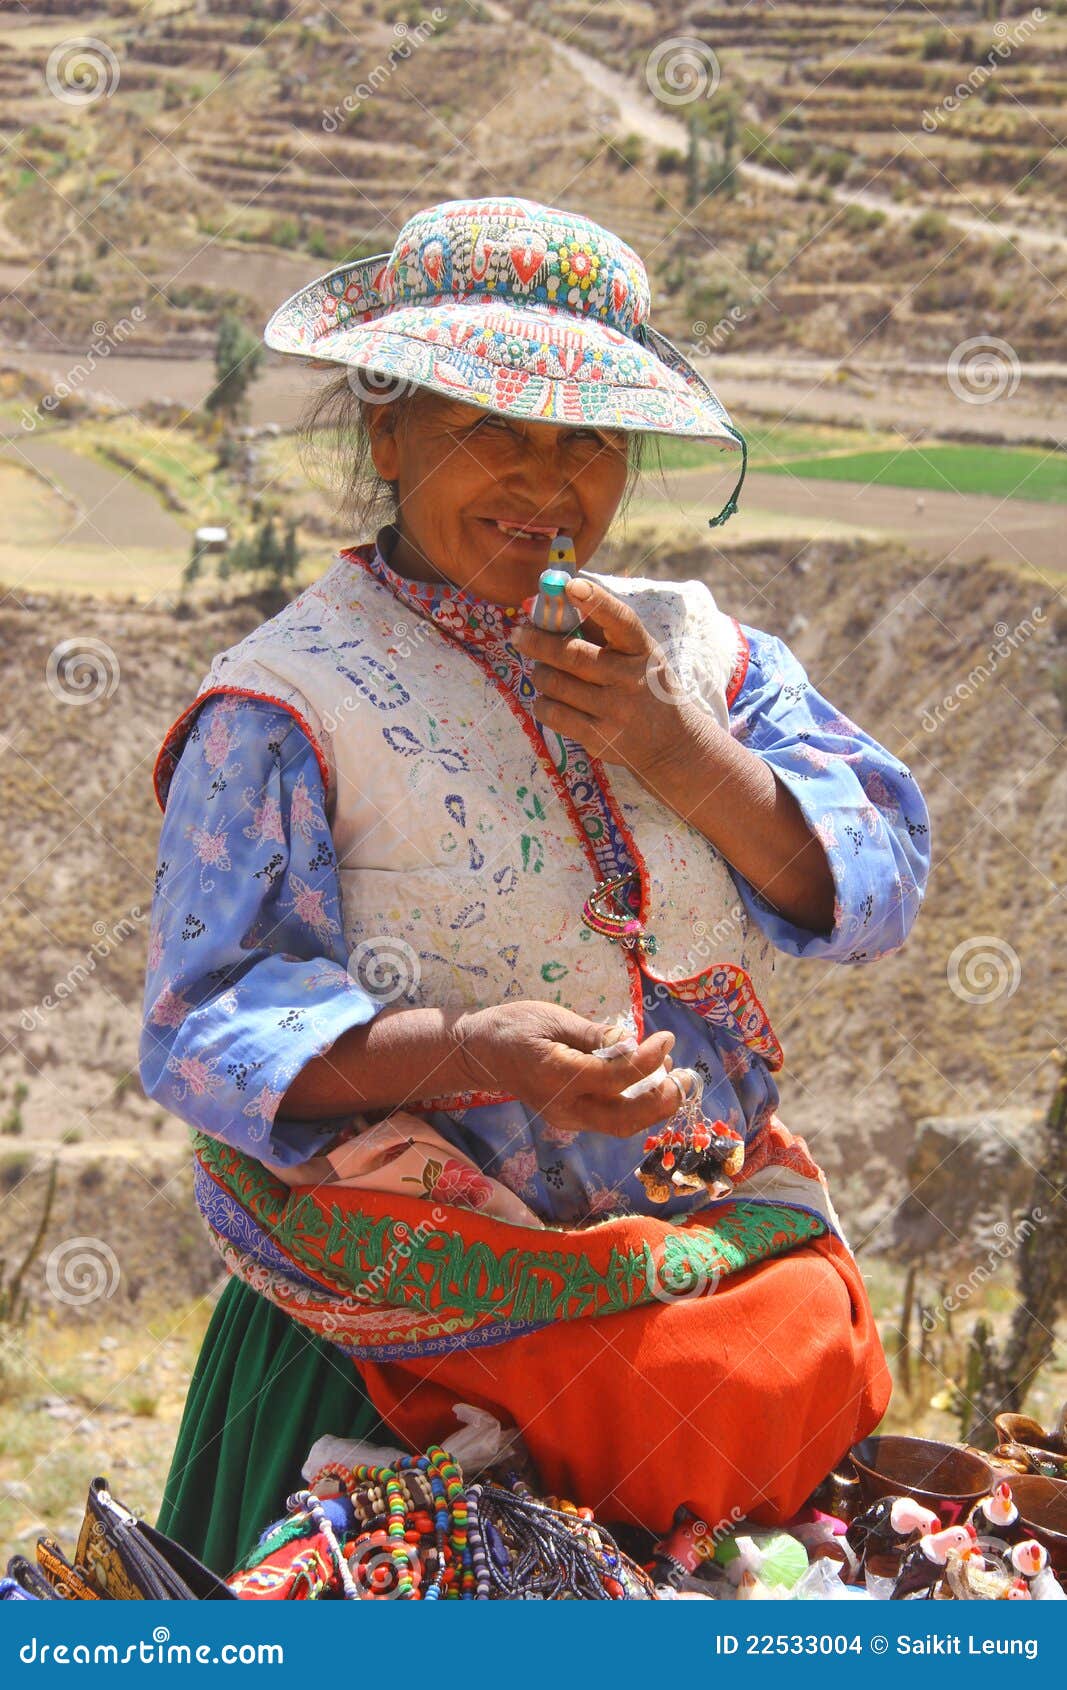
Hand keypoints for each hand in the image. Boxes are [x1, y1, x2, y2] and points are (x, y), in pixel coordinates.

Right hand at [453, 999, 679, 1137]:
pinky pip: (611, 1119)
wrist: (481, 1053)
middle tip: (682, 1075)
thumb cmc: (514, 1027)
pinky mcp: (571, 1118)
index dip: (648, 1060)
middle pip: (623, 1119)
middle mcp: (564, 1106)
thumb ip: (595, 1035)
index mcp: (557, 1076)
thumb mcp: (553, 1019)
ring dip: (653, 1107)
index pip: (615, 1077)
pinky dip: (636, 1106)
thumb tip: (633, 1042)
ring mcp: (566, 1118)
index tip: (666, 1038)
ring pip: (620, 1126)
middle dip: (660, 1102)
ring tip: (671, 1075)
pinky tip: (650, 1082)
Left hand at [510, 576, 704, 775]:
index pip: (621, 620)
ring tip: (544, 671)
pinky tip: (549, 698)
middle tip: (519, 633)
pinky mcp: (599, 737)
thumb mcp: (636, 655)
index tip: (571, 585)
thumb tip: (551, 602)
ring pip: (555, 683)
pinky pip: (552, 713)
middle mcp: (630, 679)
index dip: (596, 601)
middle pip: (572, 654)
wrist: (671, 741)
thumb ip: (599, 629)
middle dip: (538, 641)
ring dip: (541, 673)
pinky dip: (542, 702)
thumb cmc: (644, 685)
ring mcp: (615, 711)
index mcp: (642, 651)